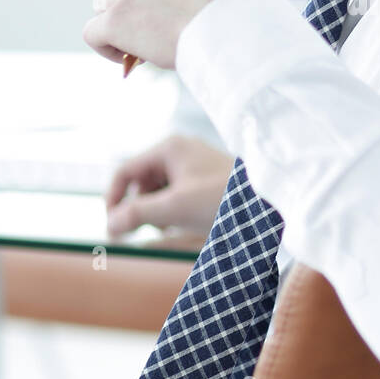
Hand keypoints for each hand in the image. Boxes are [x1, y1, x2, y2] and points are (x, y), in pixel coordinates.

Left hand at [83, 0, 253, 69]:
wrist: (236, 29)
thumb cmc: (242, 10)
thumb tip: (187, 0)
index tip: (160, 4)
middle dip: (131, 1)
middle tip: (149, 26)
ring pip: (106, 4)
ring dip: (120, 22)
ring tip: (138, 44)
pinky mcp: (115, 19)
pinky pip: (94, 32)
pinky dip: (106, 46)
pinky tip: (122, 56)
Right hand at [104, 134, 236, 237]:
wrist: (270, 202)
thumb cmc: (223, 199)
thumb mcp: (176, 208)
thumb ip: (138, 214)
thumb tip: (109, 224)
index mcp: (169, 148)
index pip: (125, 171)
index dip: (114, 199)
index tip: (113, 227)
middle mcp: (180, 152)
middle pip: (142, 182)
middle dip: (140, 207)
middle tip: (148, 230)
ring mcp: (194, 165)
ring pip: (159, 191)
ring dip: (157, 212)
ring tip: (174, 225)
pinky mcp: (205, 181)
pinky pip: (176, 195)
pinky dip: (174, 211)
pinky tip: (187, 223)